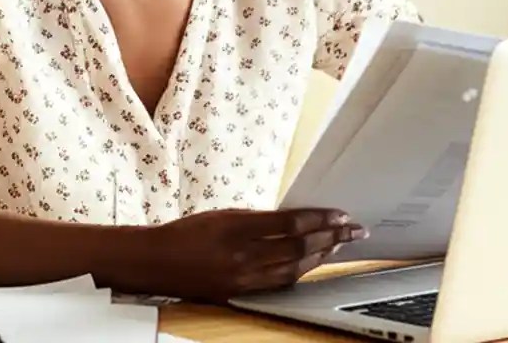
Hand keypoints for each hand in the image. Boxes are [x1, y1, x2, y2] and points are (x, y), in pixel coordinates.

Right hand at [138, 208, 366, 300]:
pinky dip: (301, 272)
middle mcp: (241, 256)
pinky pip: (279, 283)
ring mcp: (242, 279)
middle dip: (332, 237)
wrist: (153, 262)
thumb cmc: (186, 232)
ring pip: (294, 269)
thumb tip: (294, 220)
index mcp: (236, 227)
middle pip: (298, 247)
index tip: (341, 214)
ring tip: (341, 245)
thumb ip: (258, 218)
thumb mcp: (223, 214)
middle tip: (354, 230)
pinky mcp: (240, 293)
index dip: (320, 219)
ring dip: (322, 256)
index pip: (290, 223)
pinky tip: (315, 264)